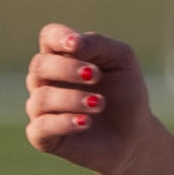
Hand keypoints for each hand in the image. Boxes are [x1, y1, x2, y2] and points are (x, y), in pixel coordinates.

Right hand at [24, 23, 151, 171]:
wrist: (134, 136)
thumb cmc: (125, 93)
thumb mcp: (121, 61)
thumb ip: (98, 45)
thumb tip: (74, 44)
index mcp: (62, 56)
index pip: (49, 37)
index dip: (58, 37)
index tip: (76, 44)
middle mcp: (46, 81)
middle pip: (40, 65)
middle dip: (67, 69)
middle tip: (95, 76)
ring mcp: (41, 109)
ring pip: (41, 98)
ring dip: (71, 98)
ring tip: (99, 104)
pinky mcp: (42, 137)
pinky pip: (40, 127)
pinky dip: (63, 123)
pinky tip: (85, 122)